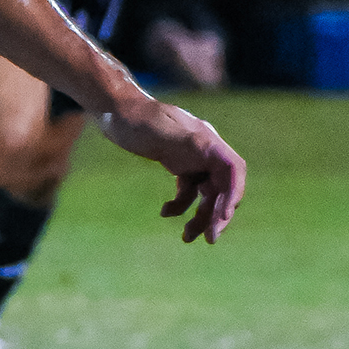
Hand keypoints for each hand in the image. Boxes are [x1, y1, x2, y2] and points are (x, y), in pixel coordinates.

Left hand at [99, 99, 244, 243]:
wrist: (114, 110)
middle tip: (210, 239)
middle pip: (223, 186)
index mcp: (205, 139)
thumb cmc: (135, 118)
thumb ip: (187, 143)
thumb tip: (213, 154)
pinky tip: (165, 212)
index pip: (233, 168)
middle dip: (218, 214)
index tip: (223, 216)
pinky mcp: (178, 164)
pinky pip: (189, 191)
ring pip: (207, 193)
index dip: (234, 194)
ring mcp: (192, 158)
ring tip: (187, 238)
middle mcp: (204, 150)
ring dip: (200, 217)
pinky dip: (181, 205)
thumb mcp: (159, 130)